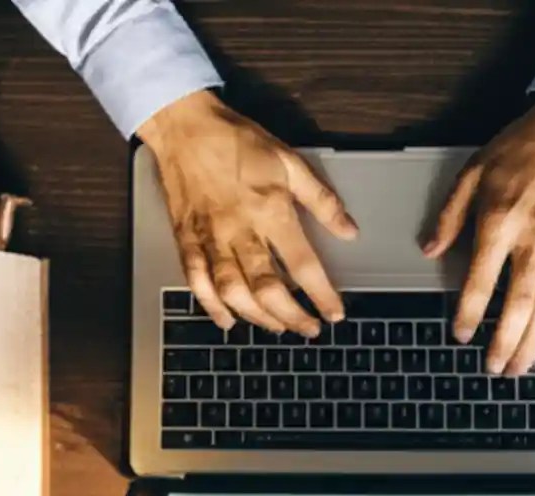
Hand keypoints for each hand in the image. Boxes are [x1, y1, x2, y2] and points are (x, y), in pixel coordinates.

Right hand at [137, 90, 357, 337]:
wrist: (185, 126)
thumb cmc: (238, 140)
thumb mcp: (290, 161)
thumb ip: (321, 200)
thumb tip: (350, 231)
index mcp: (270, 210)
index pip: (302, 264)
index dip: (321, 294)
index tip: (334, 313)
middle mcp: (240, 231)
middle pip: (267, 288)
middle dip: (291, 316)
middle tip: (309, 330)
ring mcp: (210, 238)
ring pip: (233, 292)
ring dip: (257, 317)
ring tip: (277, 327)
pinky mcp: (186, 240)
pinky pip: (196, 282)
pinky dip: (211, 306)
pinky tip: (227, 321)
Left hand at [425, 95, 534, 374]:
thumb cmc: (517, 149)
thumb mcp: (471, 174)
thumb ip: (449, 215)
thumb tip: (429, 251)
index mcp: (499, 222)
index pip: (480, 280)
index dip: (470, 313)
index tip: (461, 336)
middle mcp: (532, 238)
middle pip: (519, 303)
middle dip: (506, 342)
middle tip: (495, 369)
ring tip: (522, 365)